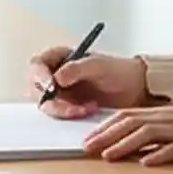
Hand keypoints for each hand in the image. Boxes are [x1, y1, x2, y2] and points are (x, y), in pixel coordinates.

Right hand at [27, 47, 150, 118]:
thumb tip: (57, 77)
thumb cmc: (118, 71)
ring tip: (86, 109)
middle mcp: (55, 75)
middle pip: (37, 89)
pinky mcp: (67, 109)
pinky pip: (59, 116)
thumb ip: (76, 69)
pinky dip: (70, 116)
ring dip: (63, 110)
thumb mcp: (99, 66)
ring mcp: (60, 93)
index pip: (37, 66)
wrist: (135, 89)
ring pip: (47, 105)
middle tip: (70, 108)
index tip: (51, 87)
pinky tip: (88, 111)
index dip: (40, 77)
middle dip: (52, 101)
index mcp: (59, 57)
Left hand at [82, 104, 172, 165]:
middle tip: (86, 149)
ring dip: (126, 145)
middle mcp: (165, 119)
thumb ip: (149, 127)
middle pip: (131, 124)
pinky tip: (147, 163)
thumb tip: (125, 141)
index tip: (87, 139)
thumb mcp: (170, 120)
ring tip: (108, 156)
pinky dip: (160, 155)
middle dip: (106, 136)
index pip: (125, 116)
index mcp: (158, 113)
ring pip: (147, 135)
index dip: (104, 127)